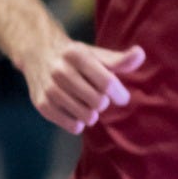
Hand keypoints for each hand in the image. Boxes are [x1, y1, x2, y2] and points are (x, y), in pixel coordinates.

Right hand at [24, 40, 142, 133]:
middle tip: (100, 99)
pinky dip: (79, 124)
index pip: (107, 83)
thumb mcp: (96, 54)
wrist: (38, 53)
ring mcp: (49, 89)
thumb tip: (140, 55)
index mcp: (78, 56)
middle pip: (97, 101)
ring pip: (86, 115)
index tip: (122, 98)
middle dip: (104, 103)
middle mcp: (61, 72)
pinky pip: (71, 125)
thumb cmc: (75, 57)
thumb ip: (119, 60)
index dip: (119, 94)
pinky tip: (77, 114)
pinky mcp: (41, 104)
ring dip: (93, 115)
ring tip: (89, 106)